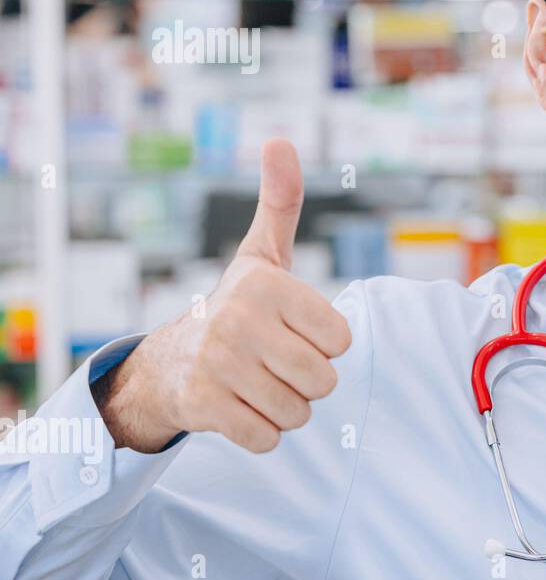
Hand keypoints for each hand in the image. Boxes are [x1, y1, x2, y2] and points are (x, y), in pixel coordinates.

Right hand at [94, 139, 352, 453]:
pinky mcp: (204, 408)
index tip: (293, 331)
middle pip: (324, 379)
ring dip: (287, 408)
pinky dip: (263, 433)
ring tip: (257, 383)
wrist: (168, 365)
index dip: (325, 344)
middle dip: (308, 381)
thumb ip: (280, 202)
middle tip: (276, 363)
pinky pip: (269, 439)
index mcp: (265, 285)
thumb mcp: (262, 255)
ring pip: (300, 412)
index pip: (342, 339)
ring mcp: (219, 366)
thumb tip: (280, 140)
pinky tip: (240, 407)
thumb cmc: (237, 308)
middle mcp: (239, 321)